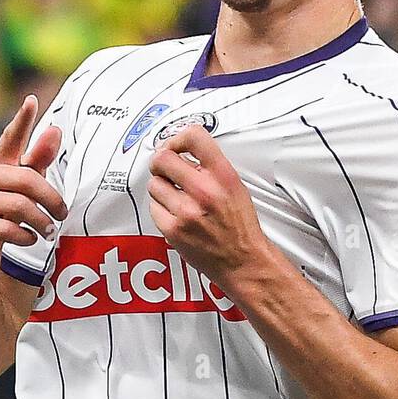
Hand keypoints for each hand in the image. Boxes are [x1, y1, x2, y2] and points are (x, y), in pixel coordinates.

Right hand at [0, 95, 67, 257]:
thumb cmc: (3, 210)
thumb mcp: (22, 186)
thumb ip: (39, 160)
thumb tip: (55, 130)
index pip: (11, 137)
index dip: (23, 120)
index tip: (32, 101)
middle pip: (28, 180)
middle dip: (51, 199)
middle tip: (62, 214)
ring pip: (20, 206)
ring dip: (42, 222)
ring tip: (50, 231)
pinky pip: (7, 228)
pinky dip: (25, 236)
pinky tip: (30, 238)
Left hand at [147, 126, 270, 283]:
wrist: (244, 261)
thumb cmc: (240, 227)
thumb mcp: (235, 186)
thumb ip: (210, 167)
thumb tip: (182, 152)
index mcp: (223, 176)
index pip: (194, 136)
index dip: (178, 137)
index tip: (175, 145)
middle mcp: (205, 191)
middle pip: (163, 158)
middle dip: (161, 162)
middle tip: (165, 168)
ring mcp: (187, 211)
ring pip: (154, 183)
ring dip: (161, 187)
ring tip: (175, 196)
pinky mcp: (173, 230)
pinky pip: (153, 207)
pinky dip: (160, 209)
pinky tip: (175, 213)